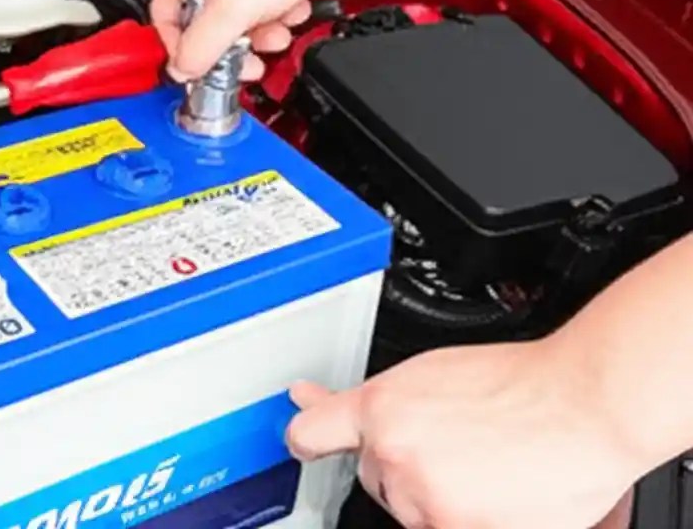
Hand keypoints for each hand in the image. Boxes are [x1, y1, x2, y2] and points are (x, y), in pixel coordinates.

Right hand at [150, 0, 374, 81]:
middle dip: (231, 44)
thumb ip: (202, 46)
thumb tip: (182, 70)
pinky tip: (291, 7)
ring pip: (235, 18)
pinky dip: (275, 13)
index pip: (164, 22)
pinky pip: (259, 4)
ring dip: (259, 31)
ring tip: (278, 28)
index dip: (183, 51)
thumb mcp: (234, 8)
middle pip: (203, 24)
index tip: (202, 70)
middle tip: (247, 58)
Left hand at [285, 341, 643, 528]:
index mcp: (381, 407)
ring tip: (488, 466)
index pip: (310, 434)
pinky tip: (496, 495)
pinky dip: (466, 517)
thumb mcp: (430, 374)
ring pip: (410, 509)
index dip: (307, 441)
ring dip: (439, 496)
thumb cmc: (522, 385)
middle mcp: (392, 452)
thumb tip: (308, 397)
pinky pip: (437, 527)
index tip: (304, 446)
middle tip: (458, 446)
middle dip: (406, 465)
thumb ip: (370, 398)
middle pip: (375, 476)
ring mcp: (421, 496)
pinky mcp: (450, 528)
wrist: (583, 404)